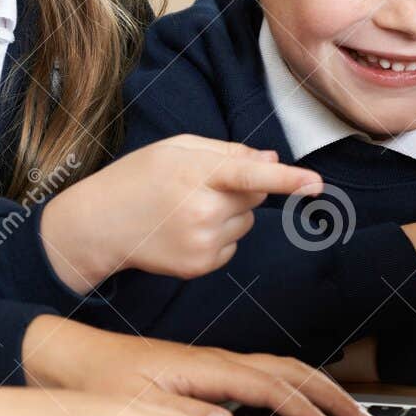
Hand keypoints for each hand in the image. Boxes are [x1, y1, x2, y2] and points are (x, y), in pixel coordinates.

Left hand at [20, 315, 376, 415]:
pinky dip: (290, 388)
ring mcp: (209, 365)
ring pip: (276, 370)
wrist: (62, 353)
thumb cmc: (95, 377)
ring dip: (315, 389)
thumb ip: (181, 415)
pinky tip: (296, 406)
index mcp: (202, 366)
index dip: (305, 411)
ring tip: (346, 414)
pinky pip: (260, 376)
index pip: (269, 385)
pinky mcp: (201, 373)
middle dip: (329, 394)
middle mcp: (212, 361)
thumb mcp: (133, 402)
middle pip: (286, 370)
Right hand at [40, 135, 321, 290]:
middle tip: (198, 186)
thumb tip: (272, 160)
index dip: (285, 179)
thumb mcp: (175, 149)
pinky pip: (232, 246)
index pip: (248, 176)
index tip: (316, 183)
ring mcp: (201, 243)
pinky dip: (218, 237)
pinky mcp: (200, 266)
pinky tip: (184, 230)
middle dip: (240, 189)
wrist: (99, 225)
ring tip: (185, 210)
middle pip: (255, 197)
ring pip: (246, 222)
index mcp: (193, 175)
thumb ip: (226, 151)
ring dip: (228, 214)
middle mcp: (201, 212)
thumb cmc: (137, 178)